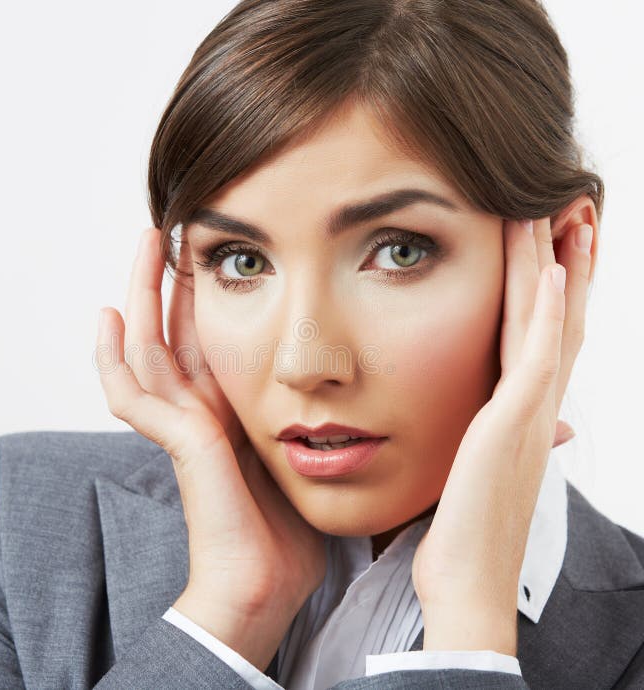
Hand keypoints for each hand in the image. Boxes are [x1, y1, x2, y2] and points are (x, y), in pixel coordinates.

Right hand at [96, 227, 326, 671]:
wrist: (265, 586)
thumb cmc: (287, 531)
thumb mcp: (299, 455)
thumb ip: (301, 421)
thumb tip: (336, 392)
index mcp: (227, 411)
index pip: (206, 341)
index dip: (202, 299)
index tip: (211, 255)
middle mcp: (198, 412)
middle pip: (170, 332)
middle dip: (166, 281)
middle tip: (167, 229)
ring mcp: (181, 426)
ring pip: (146, 348)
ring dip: (143, 295)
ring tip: (146, 243)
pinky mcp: (178, 442)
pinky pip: (132, 394)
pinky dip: (113, 358)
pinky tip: (108, 317)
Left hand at [411, 216, 592, 654]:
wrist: (466, 583)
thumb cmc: (464, 531)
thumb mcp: (477, 468)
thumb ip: (487, 434)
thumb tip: (503, 420)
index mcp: (521, 410)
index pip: (545, 334)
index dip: (558, 285)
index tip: (556, 239)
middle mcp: (533, 405)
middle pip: (560, 317)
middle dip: (569, 258)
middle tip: (574, 204)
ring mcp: (527, 413)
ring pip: (549, 322)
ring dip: (558, 263)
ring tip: (564, 210)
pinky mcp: (512, 425)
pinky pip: (534, 358)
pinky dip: (547, 312)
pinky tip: (551, 268)